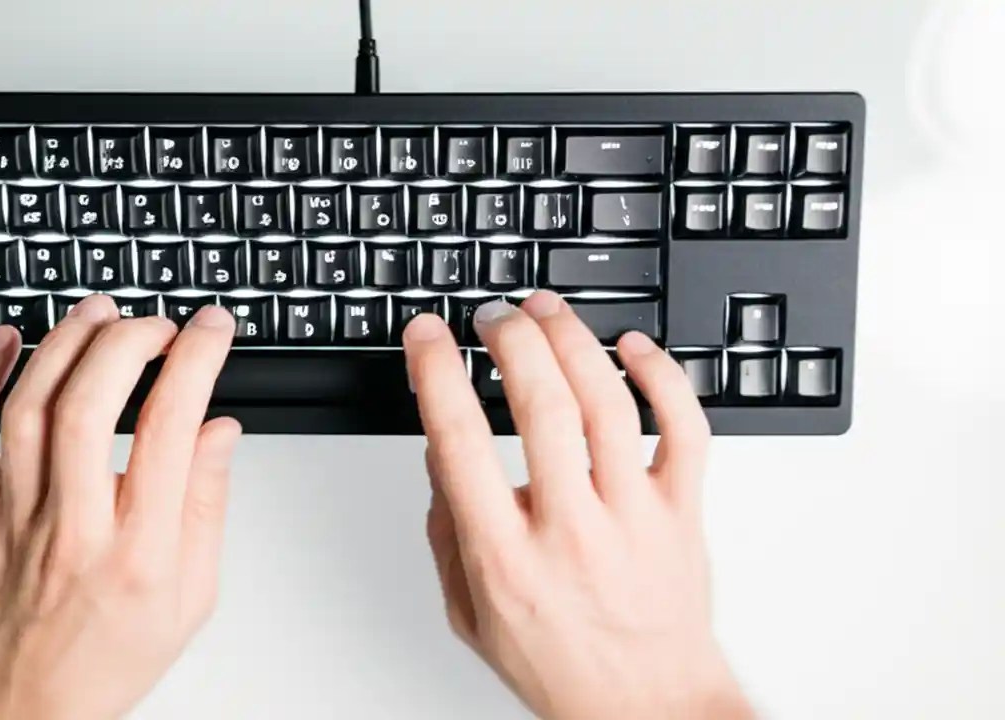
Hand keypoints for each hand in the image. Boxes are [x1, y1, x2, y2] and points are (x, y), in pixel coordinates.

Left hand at [0, 295, 241, 719]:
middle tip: (157, 324)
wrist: (23, 707)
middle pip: (87, 410)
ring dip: (64, 345)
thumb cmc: (105, 658)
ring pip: (27, 412)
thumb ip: (205, 507)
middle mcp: (73, 530)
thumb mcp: (191, 598)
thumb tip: (218, 431)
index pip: (168, 433)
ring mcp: (17, 519)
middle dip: (127, 344)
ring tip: (99, 313)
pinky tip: (7, 342)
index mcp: (137, 553)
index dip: (195, 363)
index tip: (212, 330)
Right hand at [403, 291, 752, 719]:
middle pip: (542, 407)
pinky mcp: (682, 512)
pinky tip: (634, 348)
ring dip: (573, 342)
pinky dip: (663, 377)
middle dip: (511, 341)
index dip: (437, 375)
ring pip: (608, 405)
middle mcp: (571, 531)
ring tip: (546, 311)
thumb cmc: (562, 664)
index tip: (427, 336)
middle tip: (493, 316)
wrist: (648, 706)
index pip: (461, 443)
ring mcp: (633, 517)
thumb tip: (440, 458)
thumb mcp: (471, 614)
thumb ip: (447, 535)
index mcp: (506, 557)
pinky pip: (685, 429)